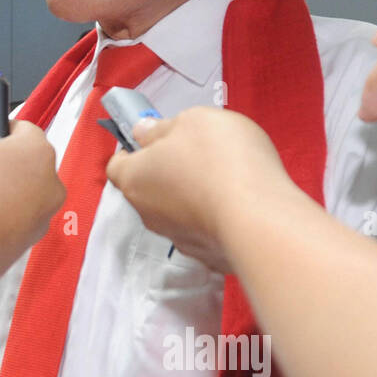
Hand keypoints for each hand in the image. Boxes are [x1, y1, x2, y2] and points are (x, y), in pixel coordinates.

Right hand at [0, 116, 63, 281]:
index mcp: (37, 151)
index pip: (24, 128)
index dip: (0, 130)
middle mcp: (50, 183)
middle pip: (27, 163)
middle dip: (2, 162)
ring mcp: (43, 215)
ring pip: (24, 193)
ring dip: (3, 191)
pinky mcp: (31, 241)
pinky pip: (18, 218)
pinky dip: (1, 216)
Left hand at [105, 107, 297, 273]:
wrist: (259, 218)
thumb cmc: (220, 161)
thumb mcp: (191, 121)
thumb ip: (162, 127)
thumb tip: (145, 132)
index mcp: (134, 179)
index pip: (117, 166)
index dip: (133, 150)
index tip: (153, 139)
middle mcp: (148, 214)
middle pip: (149, 188)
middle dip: (168, 171)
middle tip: (197, 153)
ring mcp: (178, 238)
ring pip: (178, 211)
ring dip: (193, 196)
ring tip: (225, 178)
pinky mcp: (208, 255)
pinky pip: (207, 231)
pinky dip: (216, 218)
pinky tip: (239, 203)